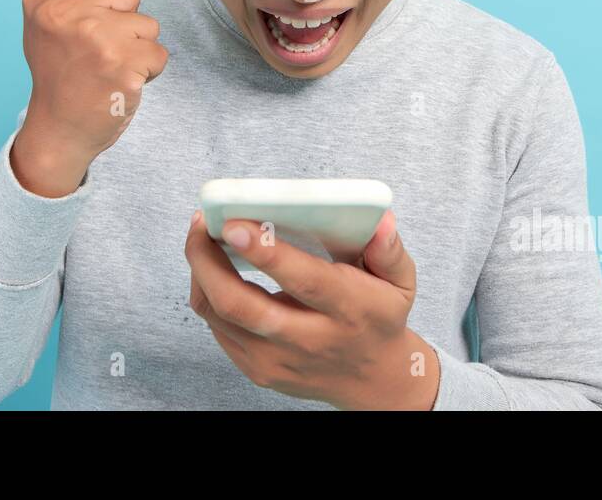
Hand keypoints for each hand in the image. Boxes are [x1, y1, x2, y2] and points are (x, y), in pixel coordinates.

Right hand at [11, 0, 167, 196]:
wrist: (59, 129)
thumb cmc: (58, 77)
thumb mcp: (40, 31)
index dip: (107, 6)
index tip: (83, 34)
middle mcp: (67, 14)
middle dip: (125, 24)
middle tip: (100, 53)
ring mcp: (97, 38)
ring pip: (148, 25)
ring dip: (137, 49)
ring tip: (110, 68)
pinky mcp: (123, 65)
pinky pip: (159, 54)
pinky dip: (148, 71)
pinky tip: (122, 83)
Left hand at [184, 209, 439, 409]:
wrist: (372, 380)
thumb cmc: (380, 317)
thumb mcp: (400, 281)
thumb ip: (388, 250)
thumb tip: (381, 221)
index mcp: (349, 310)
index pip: (304, 281)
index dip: (266, 252)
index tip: (235, 225)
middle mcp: (309, 340)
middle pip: (241, 304)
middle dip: (210, 260)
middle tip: (202, 223)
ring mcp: (278, 360)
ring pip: (219, 315)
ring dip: (201, 271)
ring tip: (201, 235)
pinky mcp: (258, 370)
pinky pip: (217, 328)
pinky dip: (207, 292)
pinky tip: (210, 265)